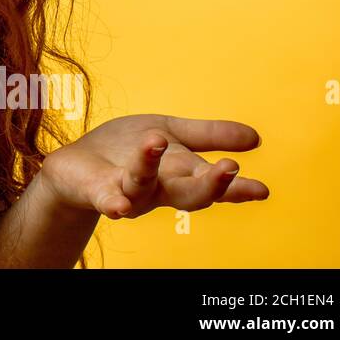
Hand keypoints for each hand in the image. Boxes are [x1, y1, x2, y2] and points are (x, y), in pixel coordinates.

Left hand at [37, 114, 268, 219]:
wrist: (78, 163)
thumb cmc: (126, 149)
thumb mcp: (172, 132)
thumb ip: (211, 136)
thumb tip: (257, 138)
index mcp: (179, 174)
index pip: (212, 182)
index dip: (238, 189)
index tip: (262, 190)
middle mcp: (159, 188)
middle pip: (189, 194)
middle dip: (210, 184)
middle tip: (230, 170)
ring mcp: (129, 191)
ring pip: (144, 184)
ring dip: (150, 164)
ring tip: (156, 140)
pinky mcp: (99, 191)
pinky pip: (108, 200)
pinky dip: (115, 203)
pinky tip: (120, 206)